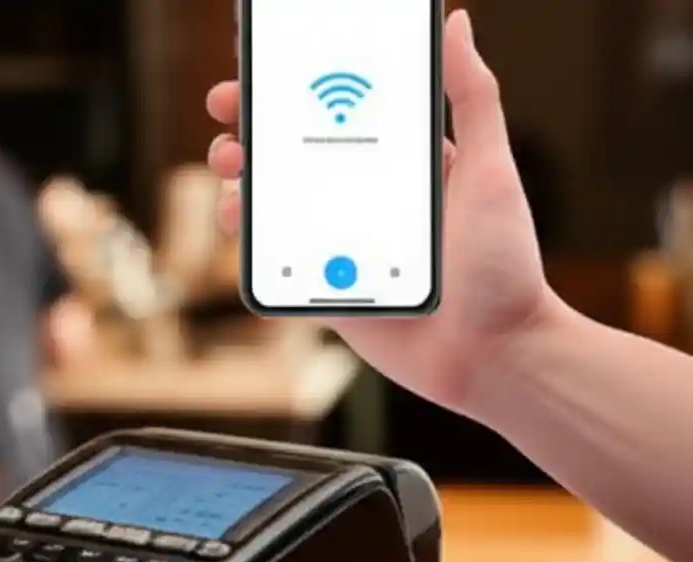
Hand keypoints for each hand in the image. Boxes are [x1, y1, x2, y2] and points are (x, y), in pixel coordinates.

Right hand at [208, 10, 560, 412]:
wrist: (495, 356)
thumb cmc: (505, 266)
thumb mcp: (490, 171)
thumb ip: (473, 98)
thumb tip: (457, 24)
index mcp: (400, 164)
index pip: (338, 113)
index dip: (295, 87)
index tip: (265, 63)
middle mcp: (363, 200)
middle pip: (292, 153)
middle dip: (251, 126)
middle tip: (228, 109)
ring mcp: (338, 244)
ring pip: (273, 203)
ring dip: (240, 178)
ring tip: (230, 164)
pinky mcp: (324, 288)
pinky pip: (274, 260)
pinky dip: (247, 239)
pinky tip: (238, 222)